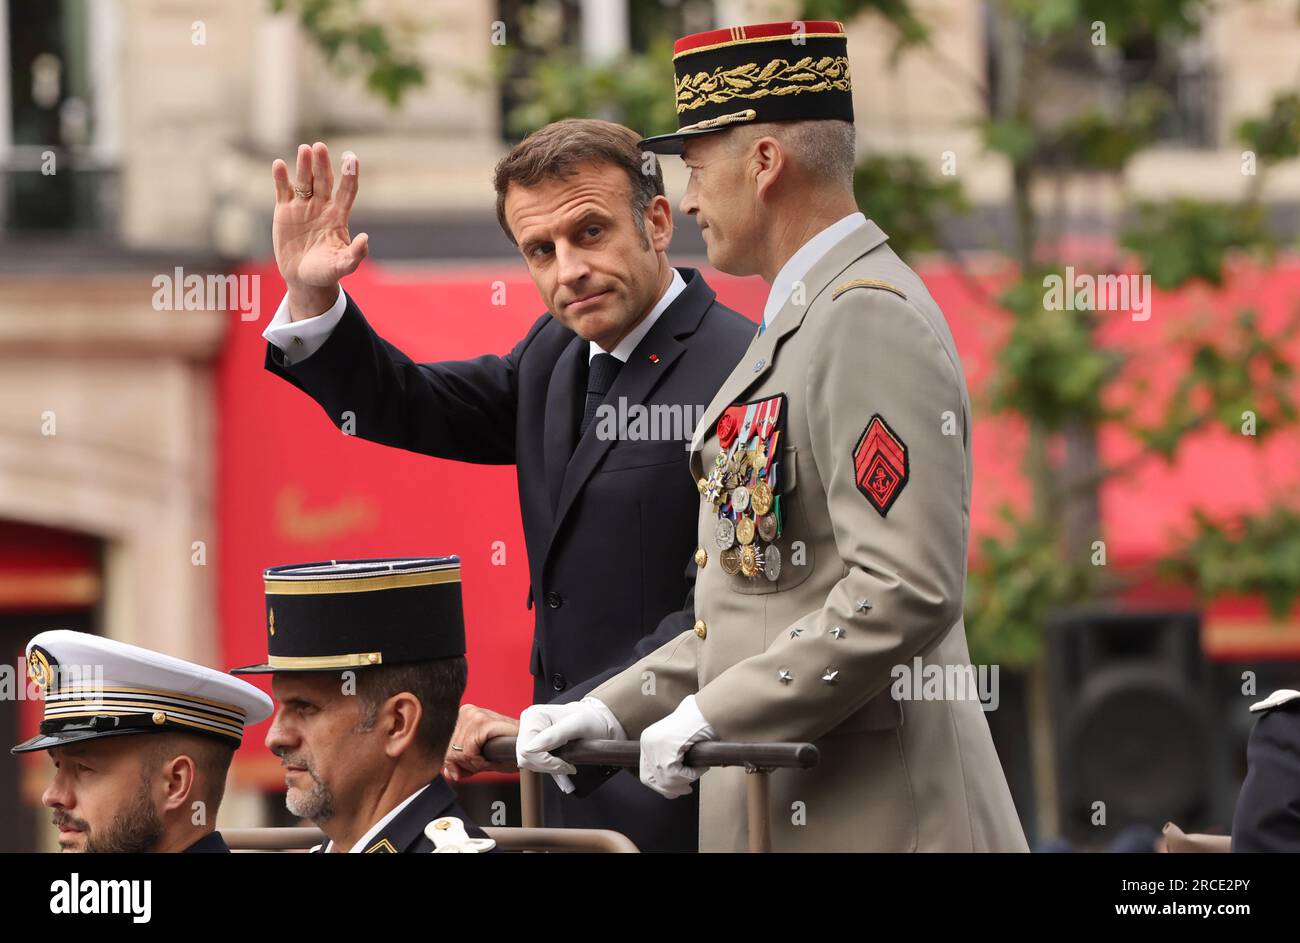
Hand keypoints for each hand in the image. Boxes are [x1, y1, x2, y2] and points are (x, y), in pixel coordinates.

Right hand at [271, 141, 368, 319]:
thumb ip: (355, 254)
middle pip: (324, 181)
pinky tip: (279, 164)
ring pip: (304, 181)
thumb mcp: (342, 266)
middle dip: (322, 165)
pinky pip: (282, 190)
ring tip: (304, 149)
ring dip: (304, 165)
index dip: (349, 175)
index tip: (352, 158)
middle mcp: (322, 207)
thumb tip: (365, 239)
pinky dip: (280, 177)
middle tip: (320, 147)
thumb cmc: (326, 272)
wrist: (302, 278)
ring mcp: (303, 207)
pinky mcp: (284, 210)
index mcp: (338, 217)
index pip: (347, 191)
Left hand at [442, 704, 518, 782]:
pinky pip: (469, 753)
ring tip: (490, 762)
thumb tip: (448, 773)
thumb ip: (461, 763)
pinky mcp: (481, 722)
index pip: (446, 745)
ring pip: (458, 753)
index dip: (456, 763)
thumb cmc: (511, 746)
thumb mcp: (479, 756)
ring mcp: (473, 715)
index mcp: (465, 716)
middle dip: (467, 765)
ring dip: (476, 765)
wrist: (531, 741)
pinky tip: (491, 760)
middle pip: (450, 750)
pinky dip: (480, 763)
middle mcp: (467, 712)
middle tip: (484, 765)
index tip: (467, 770)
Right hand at [516, 699, 623, 792]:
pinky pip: (531, 761)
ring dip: (546, 766)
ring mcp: (528, 732)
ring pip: (527, 762)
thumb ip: (554, 736)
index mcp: (534, 716)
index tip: (565, 765)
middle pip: (525, 758)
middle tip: (565, 764)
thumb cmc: (590, 720)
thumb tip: (532, 748)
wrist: (595, 721)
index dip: (547, 762)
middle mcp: (528, 723)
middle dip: (546, 766)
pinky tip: (557, 759)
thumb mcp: (577, 725)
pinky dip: (545, 765)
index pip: (527, 751)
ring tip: (563, 760)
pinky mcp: (532, 742)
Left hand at [639, 695, 714, 798]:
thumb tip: (672, 787)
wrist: (709, 710)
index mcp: (648, 739)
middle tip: (686, 790)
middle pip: (650, 780)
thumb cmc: (699, 721)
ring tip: (699, 769)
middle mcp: (647, 742)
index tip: (673, 791)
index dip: (659, 785)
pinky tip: (701, 766)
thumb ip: (673, 759)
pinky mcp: (667, 751)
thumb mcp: (679, 741)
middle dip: (669, 789)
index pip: (646, 772)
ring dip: (686, 779)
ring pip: (666, 781)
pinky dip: (693, 774)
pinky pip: (679, 775)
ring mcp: (655, 747)